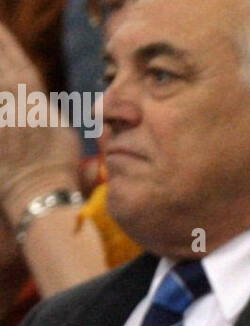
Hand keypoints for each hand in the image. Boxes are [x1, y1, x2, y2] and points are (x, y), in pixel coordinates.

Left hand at [0, 24, 84, 228]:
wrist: (41, 194)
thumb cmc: (59, 168)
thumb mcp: (63, 133)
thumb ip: (46, 109)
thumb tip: (39, 100)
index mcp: (33, 97)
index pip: (16, 58)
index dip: (7, 41)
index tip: (0, 27)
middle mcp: (10, 98)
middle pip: (0, 64)